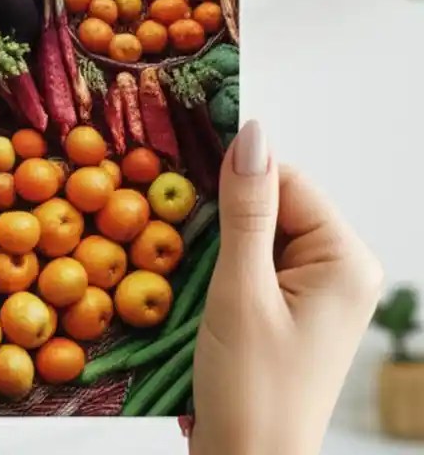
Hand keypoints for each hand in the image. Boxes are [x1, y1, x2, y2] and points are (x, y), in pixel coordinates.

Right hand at [192, 121, 382, 454]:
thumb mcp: (240, 291)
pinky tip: (196, 291)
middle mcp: (341, 271)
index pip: (288, 182)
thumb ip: (245, 211)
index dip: (234, 180)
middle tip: (176, 236)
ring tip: (186, 274)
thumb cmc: (251, 388)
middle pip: (273, 207)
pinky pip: (254, 267)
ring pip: (257, 237)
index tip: (180, 183)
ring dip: (216, 246)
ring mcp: (318, 295)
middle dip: (222, 218)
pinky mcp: (292, 314)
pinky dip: (220, 271)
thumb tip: (251, 132)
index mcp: (345, 260)